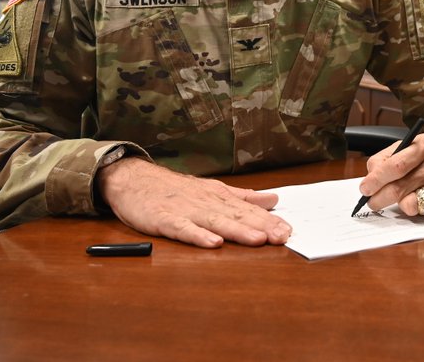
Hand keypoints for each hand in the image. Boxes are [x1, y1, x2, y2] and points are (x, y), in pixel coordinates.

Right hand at [96, 157, 291, 248]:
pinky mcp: (165, 220)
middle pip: (237, 216)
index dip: (269, 221)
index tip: (289, 230)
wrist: (134, 179)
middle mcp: (206, 202)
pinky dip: (198, 235)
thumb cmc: (174, 189)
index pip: (249, 210)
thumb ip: (243, 197)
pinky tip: (213, 243)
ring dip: (237, 231)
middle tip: (283, 236)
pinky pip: (183, 229)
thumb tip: (273, 199)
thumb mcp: (212, 189)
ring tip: (258, 239)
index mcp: (219, 196)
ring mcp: (186, 211)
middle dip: (261, 226)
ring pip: (215, 221)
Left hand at [358, 134, 423, 216]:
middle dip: (379, 197)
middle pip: (400, 187)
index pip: (396, 165)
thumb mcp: (411, 146)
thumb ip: (387, 158)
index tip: (364, 188)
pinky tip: (418, 201)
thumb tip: (370, 177)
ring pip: (411, 204)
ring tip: (396, 201)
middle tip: (371, 202)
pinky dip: (415, 209)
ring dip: (397, 205)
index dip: (377, 179)